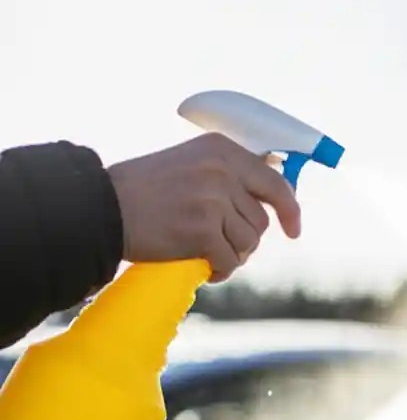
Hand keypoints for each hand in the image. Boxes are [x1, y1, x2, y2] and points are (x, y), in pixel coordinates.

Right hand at [106, 133, 301, 282]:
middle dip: (244, 238)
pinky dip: (220, 270)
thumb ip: (229, 172)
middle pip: (260, 220)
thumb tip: (276, 183)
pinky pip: (230, 260)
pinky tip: (203, 266)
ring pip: (248, 242)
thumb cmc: (142, 190)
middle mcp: (222, 170)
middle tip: (218, 244)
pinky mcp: (203, 230)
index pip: (275, 183)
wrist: (100, 209)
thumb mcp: (190, 163)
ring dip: (231, 254)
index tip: (293, 229)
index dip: (289, 210)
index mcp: (221, 150)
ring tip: (205, 252)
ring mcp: (213, 199)